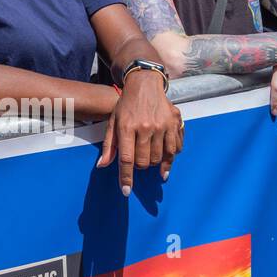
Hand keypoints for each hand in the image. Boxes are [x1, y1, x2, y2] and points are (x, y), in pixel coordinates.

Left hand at [97, 70, 181, 194]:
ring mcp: (162, 126)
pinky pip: (174, 151)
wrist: (145, 85)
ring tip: (148, 155)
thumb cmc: (126, 105)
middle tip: (137, 159)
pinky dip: (169, 161)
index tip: (125, 191)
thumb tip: (102, 166)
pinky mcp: (174, 124)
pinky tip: (165, 165)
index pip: (125, 158)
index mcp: (126, 127)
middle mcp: (145, 127)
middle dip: (139, 166)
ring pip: (158, 158)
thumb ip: (109, 145)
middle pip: (143, 161)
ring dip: (152, 163)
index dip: (126, 177)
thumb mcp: (113, 122)